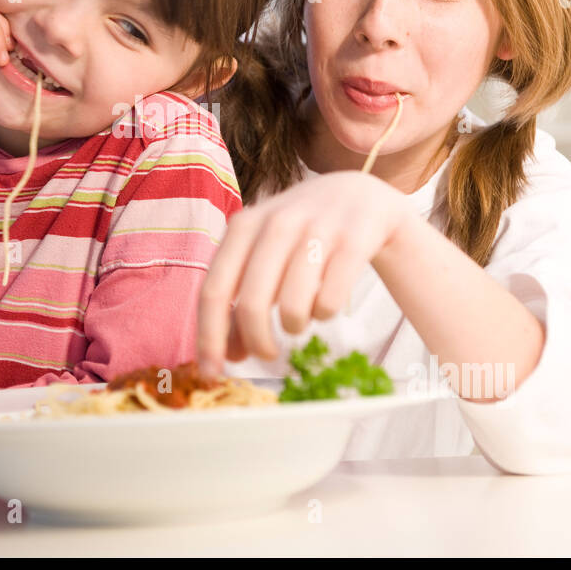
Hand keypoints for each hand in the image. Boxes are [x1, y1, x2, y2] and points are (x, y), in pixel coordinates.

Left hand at [196, 171, 415, 376]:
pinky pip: (330, 301)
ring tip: (301, 319)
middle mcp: (276, 222)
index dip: (209, 338)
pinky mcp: (354, 239)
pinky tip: (327, 301)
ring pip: (292, 307)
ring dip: (295, 326)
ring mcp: (317, 228)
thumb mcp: (265, 257)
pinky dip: (326, 313)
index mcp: (243, 225)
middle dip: (258, 342)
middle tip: (268, 355)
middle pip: (251, 304)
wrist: (361, 196)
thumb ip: (241, 299)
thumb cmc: (301, 236)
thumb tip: (227, 356)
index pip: (214, 291)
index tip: (212, 374)